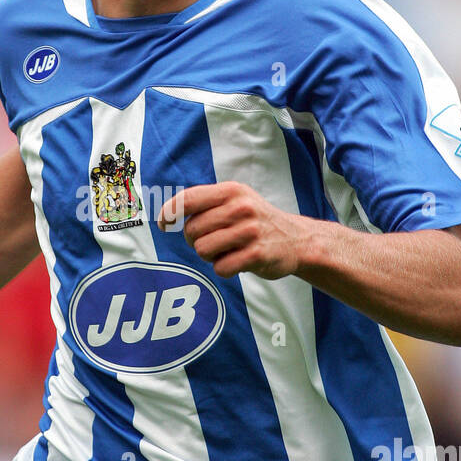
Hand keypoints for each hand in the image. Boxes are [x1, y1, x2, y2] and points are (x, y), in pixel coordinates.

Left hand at [157, 181, 306, 279]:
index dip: (169, 212)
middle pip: (191, 230)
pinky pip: (221, 268)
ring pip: (203, 250)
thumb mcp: (236, 199)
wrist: (297, 239)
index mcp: (232, 191)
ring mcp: (249, 231)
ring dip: (210, 256)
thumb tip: (168, 214)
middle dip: (196, 240)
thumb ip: (206, 203)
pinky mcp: (256, 254)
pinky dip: (224, 269)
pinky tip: (238, 262)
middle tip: (215, 241)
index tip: (163, 223)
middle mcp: (241, 208)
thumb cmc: (256, 220)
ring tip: (227, 251)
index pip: (188, 199)